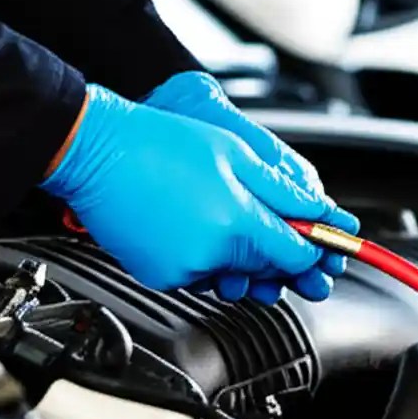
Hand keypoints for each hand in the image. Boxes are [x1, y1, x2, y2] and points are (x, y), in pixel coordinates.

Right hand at [41, 84, 333, 301]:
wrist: (95, 149)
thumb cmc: (158, 142)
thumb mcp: (236, 154)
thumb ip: (282, 191)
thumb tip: (318, 212)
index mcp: (234, 226)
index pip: (294, 255)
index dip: (313, 247)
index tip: (323, 240)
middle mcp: (209, 258)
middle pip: (265, 267)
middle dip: (275, 245)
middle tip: (267, 214)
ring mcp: (180, 271)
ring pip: (231, 272)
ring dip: (237, 250)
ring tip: (216, 207)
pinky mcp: (157, 276)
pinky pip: (197, 273)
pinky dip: (204, 254)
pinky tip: (190, 220)